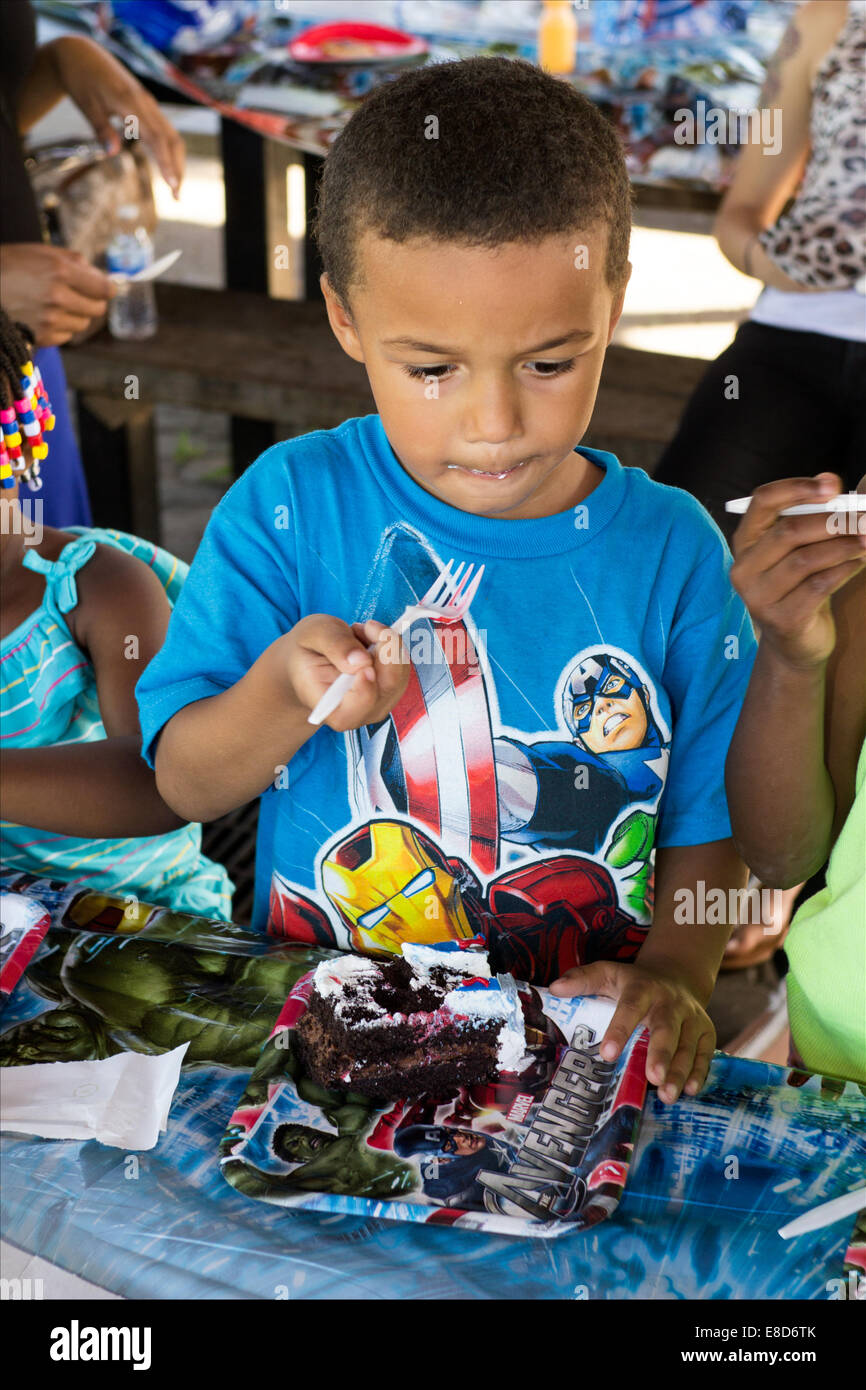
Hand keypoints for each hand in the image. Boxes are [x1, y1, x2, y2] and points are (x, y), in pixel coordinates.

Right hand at [0, 243, 114, 346]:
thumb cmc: (10, 265)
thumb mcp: (40, 252)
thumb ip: (74, 261)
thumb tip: (100, 275)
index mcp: (60, 271)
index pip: (105, 289)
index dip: (107, 289)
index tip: (104, 289)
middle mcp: (58, 296)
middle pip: (97, 309)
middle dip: (92, 302)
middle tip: (80, 296)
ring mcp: (50, 319)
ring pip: (83, 324)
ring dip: (76, 315)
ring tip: (58, 305)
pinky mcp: (42, 336)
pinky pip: (67, 335)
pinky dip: (62, 327)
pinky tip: (47, 316)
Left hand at [51, 37, 184, 197]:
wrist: (80, 53)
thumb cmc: (80, 78)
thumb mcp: (86, 105)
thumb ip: (101, 129)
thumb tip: (112, 154)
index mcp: (131, 102)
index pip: (157, 138)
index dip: (167, 162)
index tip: (172, 185)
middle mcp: (145, 102)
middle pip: (172, 139)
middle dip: (177, 168)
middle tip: (177, 197)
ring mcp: (147, 103)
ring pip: (171, 135)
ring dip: (176, 161)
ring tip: (174, 186)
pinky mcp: (145, 104)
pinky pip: (163, 129)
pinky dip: (168, 150)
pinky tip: (166, 165)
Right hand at [282, 615, 410, 731]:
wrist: (309, 661)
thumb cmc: (307, 650)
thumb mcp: (312, 635)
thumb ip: (334, 645)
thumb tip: (361, 661)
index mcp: (330, 708)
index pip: (357, 707)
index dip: (366, 685)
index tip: (364, 656)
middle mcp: (358, 713)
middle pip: (389, 686)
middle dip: (384, 648)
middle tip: (365, 626)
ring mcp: (377, 704)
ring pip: (400, 673)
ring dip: (386, 644)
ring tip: (359, 633)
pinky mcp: (390, 692)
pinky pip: (403, 667)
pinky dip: (390, 647)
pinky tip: (369, 640)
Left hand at [550, 960, 714, 1102]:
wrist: (678, 975)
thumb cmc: (635, 982)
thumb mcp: (608, 974)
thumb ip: (583, 979)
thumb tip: (555, 989)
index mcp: (643, 988)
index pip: (631, 1006)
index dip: (620, 1029)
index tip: (607, 1054)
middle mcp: (670, 1003)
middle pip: (667, 1028)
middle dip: (661, 1054)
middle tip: (653, 1078)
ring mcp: (691, 1017)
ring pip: (688, 1045)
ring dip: (679, 1070)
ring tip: (668, 1095)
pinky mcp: (707, 1031)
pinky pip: (705, 1053)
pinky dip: (700, 1072)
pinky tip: (690, 1090)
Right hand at [730, 473, 865, 668]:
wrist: (794, 642)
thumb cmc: (799, 585)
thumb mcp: (801, 548)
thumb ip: (812, 515)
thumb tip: (830, 480)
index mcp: (745, 542)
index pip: (763, 501)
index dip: (797, 488)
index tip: (832, 485)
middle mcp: (744, 568)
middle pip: (790, 531)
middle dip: (833, 521)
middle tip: (864, 518)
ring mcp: (759, 597)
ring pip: (807, 560)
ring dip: (844, 546)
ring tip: (865, 540)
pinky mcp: (782, 619)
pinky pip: (819, 585)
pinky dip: (844, 570)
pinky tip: (857, 564)